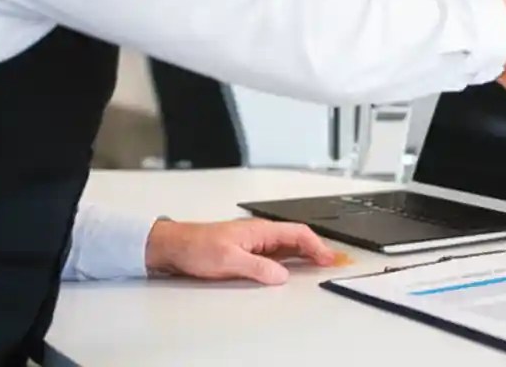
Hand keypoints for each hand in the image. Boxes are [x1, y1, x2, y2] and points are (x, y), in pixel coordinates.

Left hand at [145, 218, 337, 284]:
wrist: (174, 246)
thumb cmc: (196, 246)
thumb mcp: (228, 259)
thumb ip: (257, 267)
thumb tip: (281, 275)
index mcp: (260, 230)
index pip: (298, 233)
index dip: (317, 245)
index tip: (329, 257)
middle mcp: (260, 233)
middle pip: (297, 238)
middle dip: (317, 248)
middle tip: (332, 261)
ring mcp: (254, 242)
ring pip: (288, 246)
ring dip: (305, 254)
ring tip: (320, 264)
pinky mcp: (247, 251)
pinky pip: (276, 254)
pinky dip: (291, 259)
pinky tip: (293, 268)